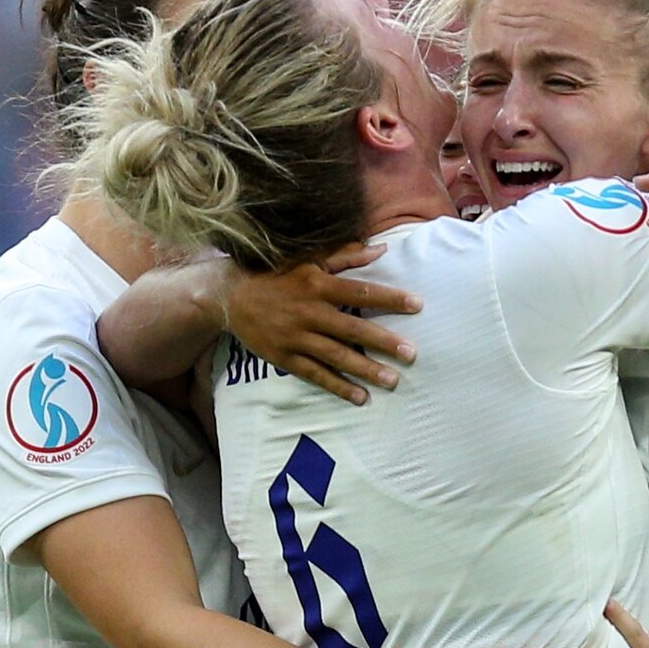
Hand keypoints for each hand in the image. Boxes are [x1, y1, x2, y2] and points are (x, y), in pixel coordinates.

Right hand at [224, 244, 421, 404]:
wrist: (230, 297)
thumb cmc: (276, 274)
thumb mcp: (308, 259)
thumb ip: (345, 255)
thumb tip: (381, 250)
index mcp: (317, 284)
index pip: (361, 292)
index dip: (390, 298)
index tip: (417, 305)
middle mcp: (309, 311)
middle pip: (353, 329)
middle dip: (383, 341)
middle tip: (411, 353)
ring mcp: (296, 337)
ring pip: (337, 356)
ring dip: (366, 369)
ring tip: (392, 380)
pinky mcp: (285, 358)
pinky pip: (316, 374)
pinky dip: (339, 386)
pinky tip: (360, 397)